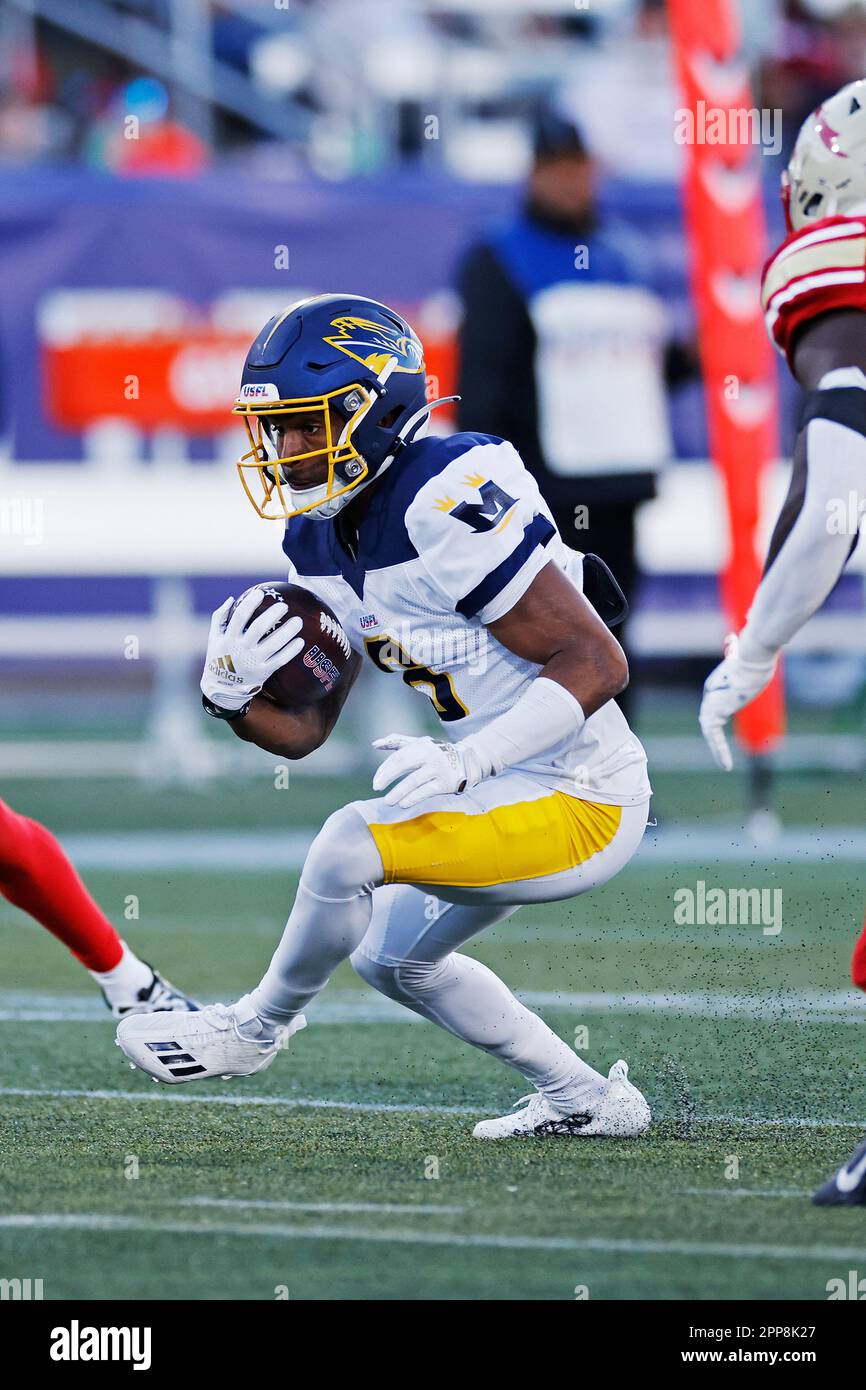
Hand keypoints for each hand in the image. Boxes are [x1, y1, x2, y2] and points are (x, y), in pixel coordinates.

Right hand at [200, 589, 303, 711]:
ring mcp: (253, 662)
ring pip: (273, 645)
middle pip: (258, 629)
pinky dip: (291, 651)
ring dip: (287, 632)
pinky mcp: (263, 672)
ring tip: (298, 621)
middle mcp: (241, 649)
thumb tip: (231, 598)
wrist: (223, 688)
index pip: (239, 617)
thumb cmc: (219, 657)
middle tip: (284, 606)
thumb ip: (220, 617)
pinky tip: (300, 641)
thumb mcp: (214, 638)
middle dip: (272, 615)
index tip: (260, 593)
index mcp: (228, 639)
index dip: (249, 604)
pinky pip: (280, 660)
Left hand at [372, 734, 483, 809]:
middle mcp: (429, 755)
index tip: (376, 781)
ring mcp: (438, 769)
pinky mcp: (445, 783)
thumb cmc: (437, 753)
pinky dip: (413, 798)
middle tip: (376, 788)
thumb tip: (375, 744)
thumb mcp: (419, 744)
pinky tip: (403, 804)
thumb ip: (397, 742)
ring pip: (413, 781)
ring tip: (388, 801)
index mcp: (421, 745)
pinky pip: (426, 791)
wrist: (468, 761)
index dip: (385, 769)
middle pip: (403, 764)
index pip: (398, 756)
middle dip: (388, 776)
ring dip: (398, 792)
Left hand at [699, 634, 776, 770]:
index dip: (719, 713)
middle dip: (714, 735)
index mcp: (720, 681)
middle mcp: (713, 691)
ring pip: (710, 727)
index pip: (716, 700)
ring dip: (716, 747)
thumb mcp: (750, 653)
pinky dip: (718, 749)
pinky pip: (713, 734)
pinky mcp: (716, 709)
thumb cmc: (757, 652)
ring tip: (723, 763)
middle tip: (721, 756)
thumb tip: (742, 629)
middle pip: (710, 715)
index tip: (723, 725)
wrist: (753, 654)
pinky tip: (725, 764)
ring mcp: (713, 700)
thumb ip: (740, 646)